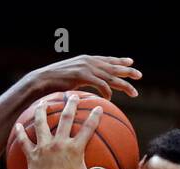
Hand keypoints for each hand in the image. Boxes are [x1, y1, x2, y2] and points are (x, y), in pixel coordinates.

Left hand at [16, 97, 130, 168]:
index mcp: (75, 150)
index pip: (88, 128)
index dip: (95, 116)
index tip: (98, 106)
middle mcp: (59, 144)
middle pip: (66, 118)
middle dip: (70, 104)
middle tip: (72, 95)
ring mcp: (44, 148)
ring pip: (42, 124)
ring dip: (42, 111)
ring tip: (43, 102)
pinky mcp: (32, 156)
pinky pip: (24, 141)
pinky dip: (20, 133)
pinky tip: (17, 125)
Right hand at [25, 55, 140, 99]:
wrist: (39, 82)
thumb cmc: (52, 83)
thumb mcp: (70, 77)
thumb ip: (81, 77)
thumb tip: (87, 84)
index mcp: (86, 60)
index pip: (107, 59)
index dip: (120, 60)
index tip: (130, 62)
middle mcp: (88, 61)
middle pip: (113, 66)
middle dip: (127, 71)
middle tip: (139, 76)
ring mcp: (86, 68)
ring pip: (111, 76)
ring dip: (123, 85)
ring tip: (133, 92)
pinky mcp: (82, 76)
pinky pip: (101, 84)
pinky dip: (107, 92)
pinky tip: (109, 99)